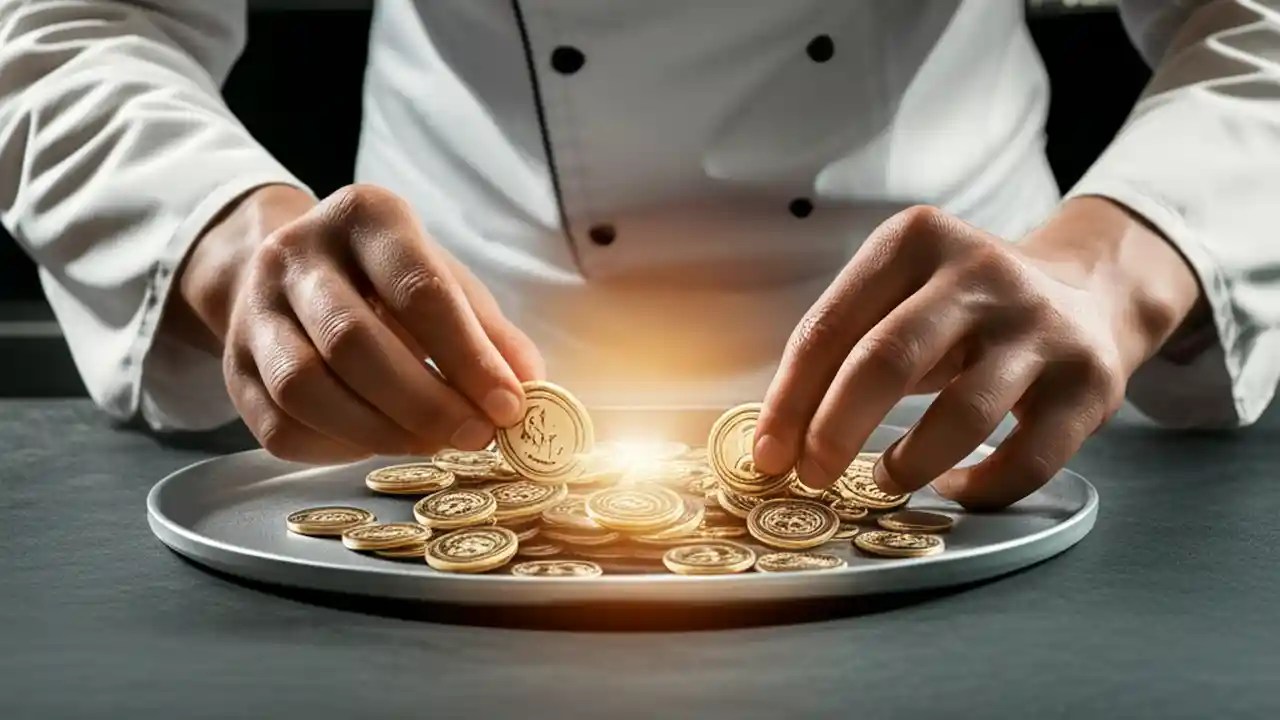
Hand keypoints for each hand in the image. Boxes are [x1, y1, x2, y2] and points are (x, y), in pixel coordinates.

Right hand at [174, 184, 543, 462]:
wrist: (290, 269)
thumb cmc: (387, 279)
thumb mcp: (446, 281)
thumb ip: (490, 334)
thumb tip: (529, 389)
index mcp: (363, 216)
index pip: (418, 289)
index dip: (468, 357)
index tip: (509, 406)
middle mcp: (295, 253)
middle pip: (353, 342)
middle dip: (424, 402)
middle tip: (474, 435)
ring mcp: (254, 310)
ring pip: (304, 387)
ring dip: (379, 430)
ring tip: (432, 444)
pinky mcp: (233, 367)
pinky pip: (279, 427)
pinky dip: (338, 448)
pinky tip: (380, 444)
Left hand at [752, 200, 1201, 508]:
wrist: (1090, 293)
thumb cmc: (963, 310)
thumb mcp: (901, 295)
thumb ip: (844, 348)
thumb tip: (780, 438)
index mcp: (916, 241)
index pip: (831, 326)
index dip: (790, 399)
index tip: (768, 454)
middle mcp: (981, 273)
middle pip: (887, 361)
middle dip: (834, 431)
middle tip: (812, 475)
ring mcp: (1041, 326)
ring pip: (962, 415)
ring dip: (909, 463)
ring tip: (886, 479)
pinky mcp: (1089, 382)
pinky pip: (1026, 459)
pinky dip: (980, 488)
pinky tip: (955, 486)